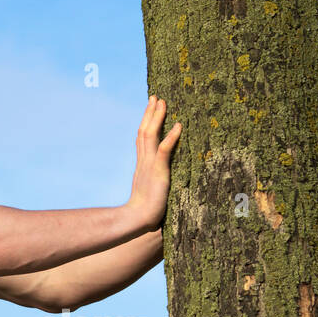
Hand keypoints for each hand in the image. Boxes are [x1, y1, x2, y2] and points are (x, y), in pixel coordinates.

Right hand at [125, 94, 181, 231]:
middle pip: (144, 132)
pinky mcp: (158, 171)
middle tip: (155, 97)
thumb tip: (159, 184)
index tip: (150, 110)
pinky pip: (164, 150)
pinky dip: (171, 136)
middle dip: (149, 113)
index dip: (146, 123)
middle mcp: (143, 162)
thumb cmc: (145, 212)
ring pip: (150, 135)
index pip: (142, 140)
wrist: (138, 219)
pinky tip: (179, 125)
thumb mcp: (150, 192)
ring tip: (163, 102)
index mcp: (142, 166)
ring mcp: (150, 165)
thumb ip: (153, 184)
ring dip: (157, 117)